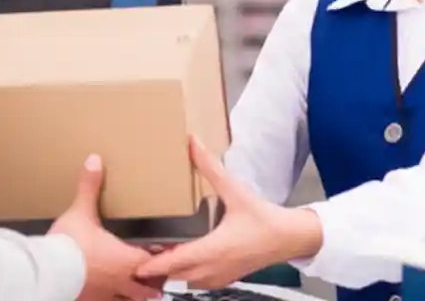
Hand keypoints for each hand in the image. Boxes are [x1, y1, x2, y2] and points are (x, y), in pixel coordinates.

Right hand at [49, 154, 162, 300]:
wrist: (49, 272)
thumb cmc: (70, 247)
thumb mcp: (81, 211)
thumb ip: (89, 186)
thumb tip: (95, 161)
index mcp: (126, 258)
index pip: (154, 260)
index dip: (163, 258)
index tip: (170, 255)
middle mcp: (121, 280)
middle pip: (146, 287)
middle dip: (153, 284)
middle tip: (160, 282)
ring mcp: (105, 293)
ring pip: (129, 298)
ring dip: (136, 295)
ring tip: (142, 294)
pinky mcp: (90, 300)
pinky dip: (110, 299)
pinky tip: (107, 297)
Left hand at [134, 136, 322, 289]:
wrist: (290, 238)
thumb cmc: (264, 218)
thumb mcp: (235, 191)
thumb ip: (211, 167)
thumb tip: (192, 143)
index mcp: (214, 249)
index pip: (176, 262)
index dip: (154, 264)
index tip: (134, 264)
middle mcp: (215, 267)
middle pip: (175, 274)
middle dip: (156, 267)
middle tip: (136, 253)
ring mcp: (220, 276)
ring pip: (186, 280)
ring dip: (170, 271)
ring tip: (153, 256)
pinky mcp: (226, 277)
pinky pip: (198, 282)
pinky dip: (185, 275)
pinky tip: (178, 261)